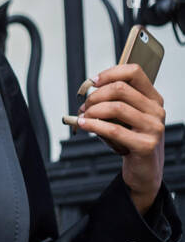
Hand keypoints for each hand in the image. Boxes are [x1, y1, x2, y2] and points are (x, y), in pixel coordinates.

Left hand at [75, 63, 165, 212]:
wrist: (144, 169)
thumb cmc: (130, 139)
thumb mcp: (124, 117)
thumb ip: (112, 101)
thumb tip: (88, 90)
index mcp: (153, 98)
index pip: (134, 72)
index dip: (109, 73)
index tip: (92, 81)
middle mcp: (156, 110)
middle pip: (120, 89)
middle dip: (95, 95)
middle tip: (84, 106)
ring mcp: (154, 128)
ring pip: (116, 107)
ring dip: (93, 111)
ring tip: (84, 117)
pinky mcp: (146, 145)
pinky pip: (114, 130)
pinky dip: (93, 125)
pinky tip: (84, 125)